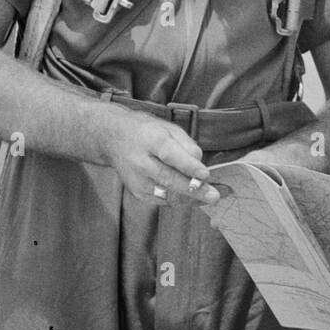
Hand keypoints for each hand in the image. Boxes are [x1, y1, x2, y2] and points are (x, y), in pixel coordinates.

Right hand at [98, 109, 217, 205]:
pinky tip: (195, 198)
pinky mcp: (137, 192)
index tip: (206, 175)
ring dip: (190, 198)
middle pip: (168, 179)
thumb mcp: (169, 129)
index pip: (170, 155)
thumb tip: (200, 166)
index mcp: (151, 140)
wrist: (115, 139)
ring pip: (166, 194)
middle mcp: (141, 161)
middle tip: (214, 196)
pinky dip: (181, 200)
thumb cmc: (148, 132)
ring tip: (210, 198)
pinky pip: (163, 201)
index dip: (188, 166)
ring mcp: (137, 180)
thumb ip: (187, 145)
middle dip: (193, 190)